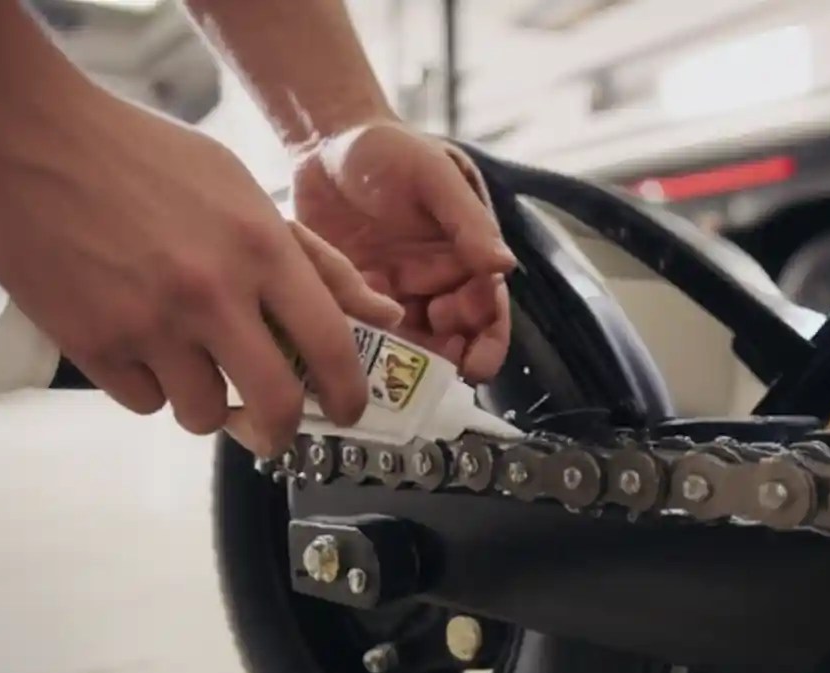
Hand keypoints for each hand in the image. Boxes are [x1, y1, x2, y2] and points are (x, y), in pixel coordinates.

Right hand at [0, 92, 401, 455]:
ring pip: (201, 415)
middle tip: (276, 431)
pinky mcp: (92, 342)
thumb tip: (382, 313)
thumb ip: (316, 259)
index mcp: (261, 247)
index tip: (350, 412)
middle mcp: (211, 292)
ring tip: (193, 369)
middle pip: (275, 404)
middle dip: (283, 431)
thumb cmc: (145, 158)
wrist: (28, 137)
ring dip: (206, 407)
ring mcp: (149, 322)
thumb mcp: (243, 190)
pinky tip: (140, 347)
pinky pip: (142, 402)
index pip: (331, 345)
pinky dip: (149, 388)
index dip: (350, 394)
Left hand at [292, 122, 516, 382]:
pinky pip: (363, 333)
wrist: (325, 140)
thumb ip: (469, 221)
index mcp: (466, 255)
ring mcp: (393, 293)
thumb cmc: (390, 148)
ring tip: (390, 374)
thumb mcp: (435, 176)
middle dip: (445, 360)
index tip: (474, 361)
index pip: (488, 310)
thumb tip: (504, 266)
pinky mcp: (353, 296)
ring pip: (408, 345)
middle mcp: (434, 282)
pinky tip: (353, 355)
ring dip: (403, 364)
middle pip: (452, 339)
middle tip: (428, 372)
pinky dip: (362, 349)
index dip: (486, 340)